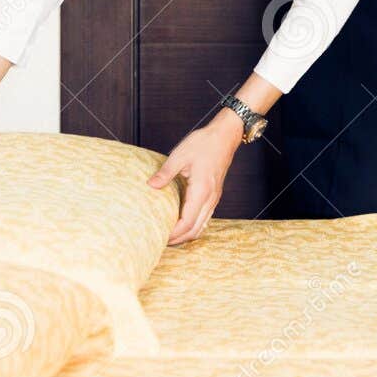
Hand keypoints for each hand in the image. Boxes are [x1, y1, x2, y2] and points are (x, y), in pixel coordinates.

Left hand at [148, 110, 240, 243]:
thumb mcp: (180, 155)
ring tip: (169, 235)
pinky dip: (193, 225)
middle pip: (195, 230)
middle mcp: (210, 198)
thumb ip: (165, 173)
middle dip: (178, 239)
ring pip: (201, 226)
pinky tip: (182, 223)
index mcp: (201, 191)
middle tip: (160, 241)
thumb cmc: (204, 143)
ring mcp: (214, 198)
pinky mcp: (214, 194)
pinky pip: (205, 217)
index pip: (186, 223)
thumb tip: (150, 186)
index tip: (158, 237)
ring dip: (186, 234)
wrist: (225, 135)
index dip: (173, 234)